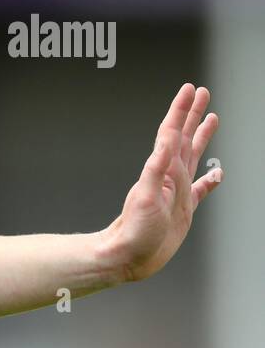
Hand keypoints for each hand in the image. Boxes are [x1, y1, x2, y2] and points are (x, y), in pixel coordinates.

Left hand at [102, 83, 222, 282]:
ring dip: (202, 137)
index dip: (181, 110)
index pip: (172, 132)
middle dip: (193, 114)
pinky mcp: (183, 209)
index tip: (189, 89)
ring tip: (212, 119)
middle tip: (203, 92)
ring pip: (194, 156)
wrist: (129, 257)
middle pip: (184, 137)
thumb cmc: (134, 231)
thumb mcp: (144, 198)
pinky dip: (210, 180)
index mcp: (162, 171)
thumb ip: (155, 170)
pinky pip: (201, 190)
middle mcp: (170, 177)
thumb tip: (165, 142)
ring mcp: (177, 192)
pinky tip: (218, 175)